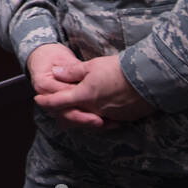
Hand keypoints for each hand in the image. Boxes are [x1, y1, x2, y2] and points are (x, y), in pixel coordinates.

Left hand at [33, 52, 155, 127]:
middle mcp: (94, 110)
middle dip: (61, 111)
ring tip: (77, 108)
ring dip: (80, 115)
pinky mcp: (123, 118)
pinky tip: (99, 112)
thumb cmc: (120, 69)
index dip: (45, 101)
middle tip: (54, 106)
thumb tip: (56, 72)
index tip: (37, 99)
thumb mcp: (92, 66)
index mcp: (84, 96)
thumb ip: (72, 72)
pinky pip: (106, 121)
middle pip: (71, 115)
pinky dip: (98, 117)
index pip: (58, 102)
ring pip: (88, 119)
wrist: (151, 78)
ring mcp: (109, 116)